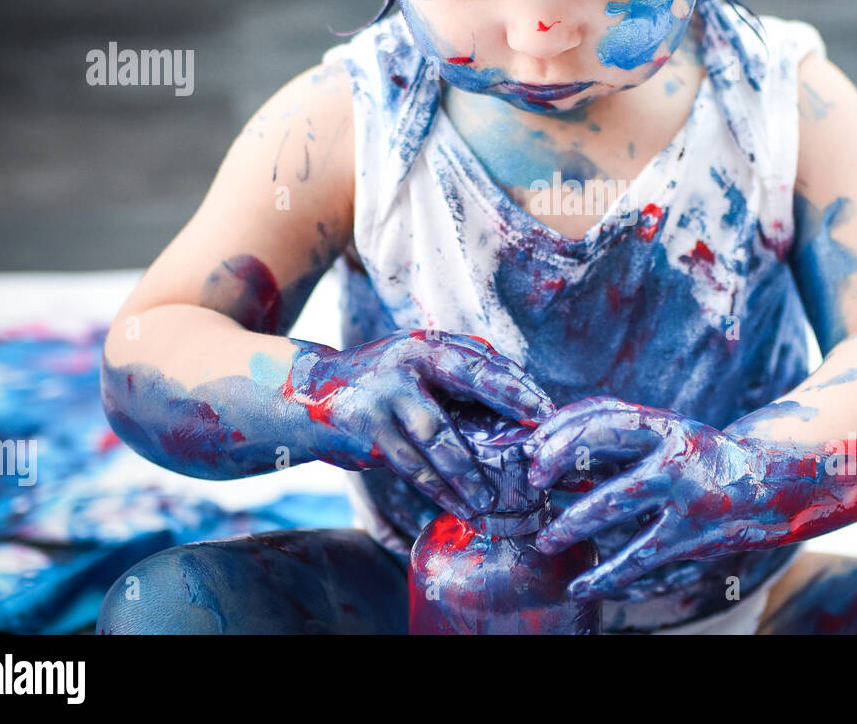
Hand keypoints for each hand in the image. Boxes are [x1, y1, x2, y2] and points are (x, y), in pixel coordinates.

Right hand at [305, 330, 554, 518]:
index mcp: (429, 346)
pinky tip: (464, 509)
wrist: (307, 395)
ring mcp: (387, 397)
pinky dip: (441, 491)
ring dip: (469, 472)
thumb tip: (518, 406)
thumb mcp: (416, 366)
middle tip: (541, 438)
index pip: (483, 362)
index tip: (549, 410)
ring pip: (438, 437)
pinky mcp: (370, 432)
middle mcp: (410, 363)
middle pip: (469, 381)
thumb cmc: (380, 383)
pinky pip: (414, 468)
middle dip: (509, 406)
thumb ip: (457, 378)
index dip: (517, 386)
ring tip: (494, 500)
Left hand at [523, 397, 772, 599]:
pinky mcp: (689, 535)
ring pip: (615, 502)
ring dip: (572, 522)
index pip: (602, 413)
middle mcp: (671, 451)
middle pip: (604, 442)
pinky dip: (604, 576)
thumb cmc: (694, 457)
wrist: (761, 485)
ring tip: (545, 540)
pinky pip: (638, 558)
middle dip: (560, 457)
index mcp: (661, 424)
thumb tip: (545, 444)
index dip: (562, 428)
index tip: (532, 448)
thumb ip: (613, 436)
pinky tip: (579, 587)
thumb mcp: (662, 434)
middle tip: (533, 481)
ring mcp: (682, 493)